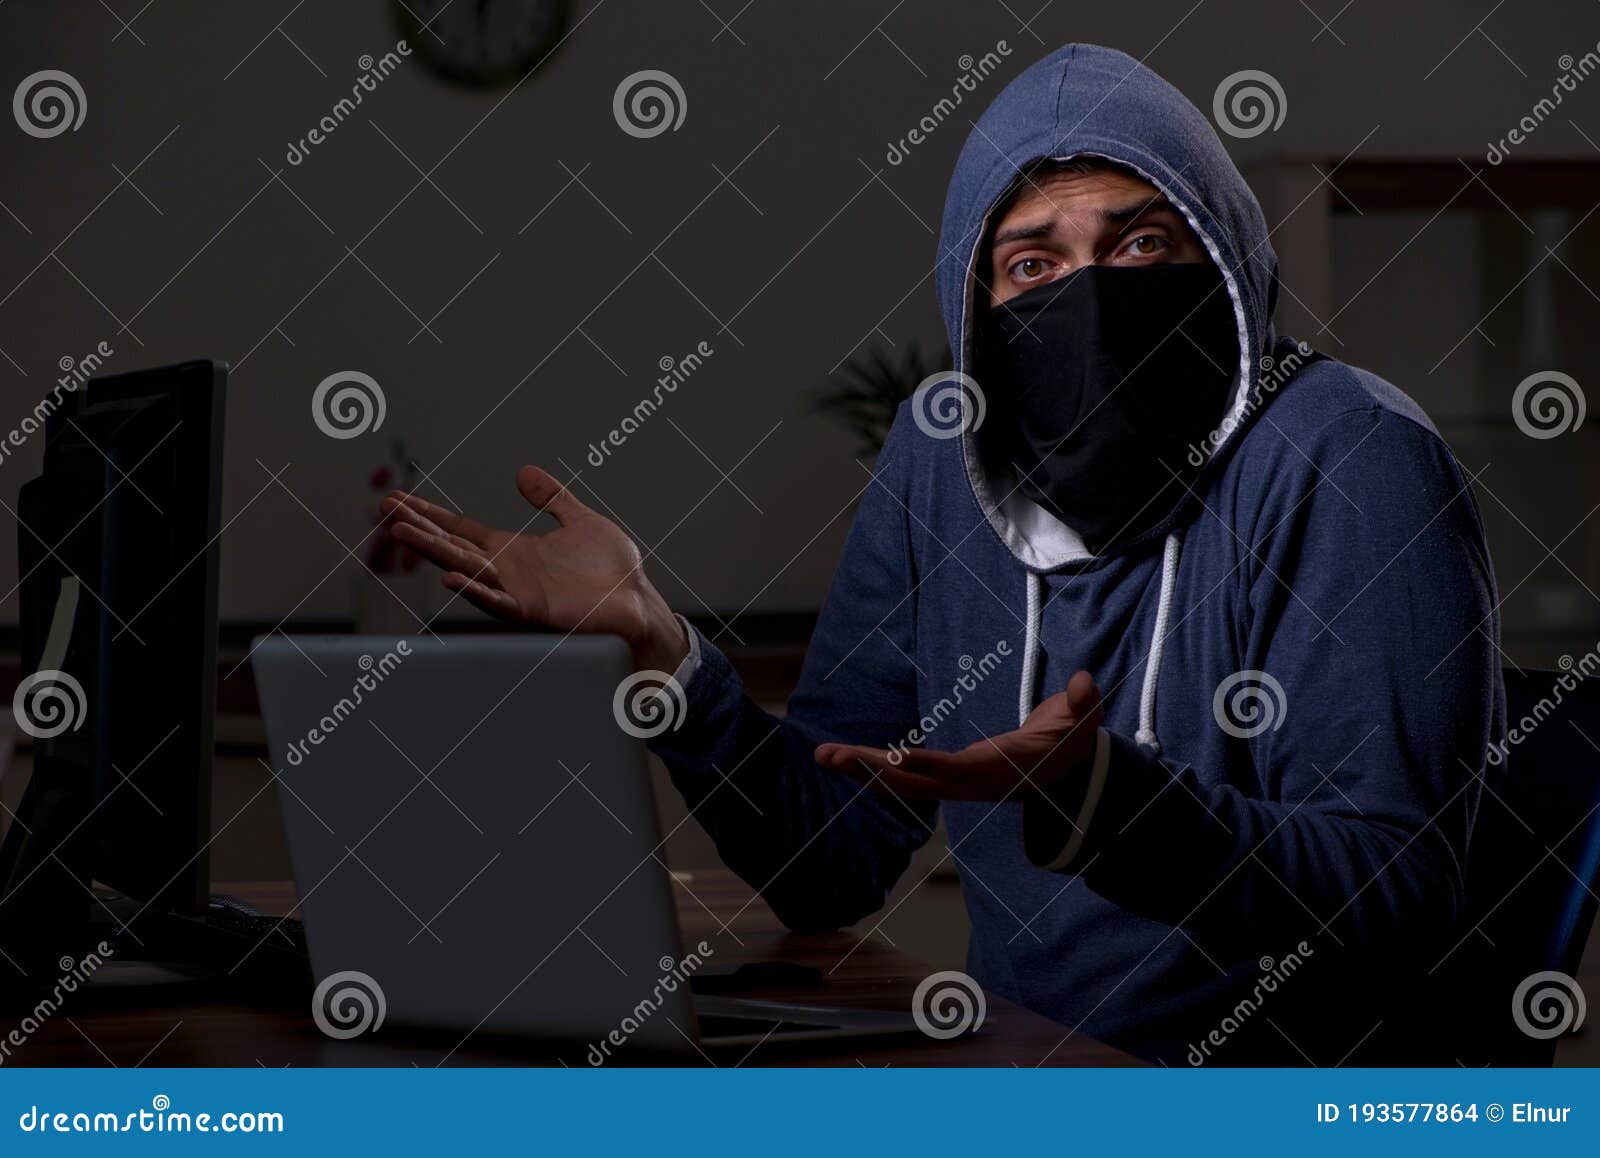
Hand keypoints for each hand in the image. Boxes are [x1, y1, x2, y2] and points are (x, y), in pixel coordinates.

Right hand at [380, 466, 687, 672]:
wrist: (639, 601)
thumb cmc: (613, 570)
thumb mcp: (580, 521)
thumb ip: (552, 498)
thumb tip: (524, 472)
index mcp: (514, 551)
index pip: (461, 529)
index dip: (430, 515)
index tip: (397, 501)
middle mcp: (508, 571)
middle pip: (453, 546)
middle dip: (419, 529)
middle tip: (386, 510)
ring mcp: (517, 592)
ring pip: (466, 569)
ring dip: (435, 552)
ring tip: (402, 533)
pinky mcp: (535, 611)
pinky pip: (498, 602)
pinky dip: (476, 591)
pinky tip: (451, 578)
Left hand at [813, 670, 1102, 801]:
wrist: (1063, 774)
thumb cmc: (1070, 742)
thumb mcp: (1083, 721)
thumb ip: (1083, 703)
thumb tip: (1083, 681)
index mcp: (998, 769)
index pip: (954, 769)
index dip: (924, 765)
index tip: (890, 758)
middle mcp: (968, 783)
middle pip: (912, 781)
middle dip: (870, 769)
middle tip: (828, 755)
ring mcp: (954, 784)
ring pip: (900, 782)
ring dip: (861, 769)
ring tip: (822, 755)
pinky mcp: (946, 778)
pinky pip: (903, 778)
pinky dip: (873, 769)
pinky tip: (845, 760)